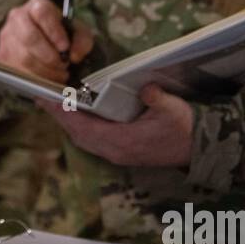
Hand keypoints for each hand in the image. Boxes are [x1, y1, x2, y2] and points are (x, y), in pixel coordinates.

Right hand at [0, 0, 93, 82]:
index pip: (42, 13)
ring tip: (58, 74)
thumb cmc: (59, 34)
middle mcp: (17, 18)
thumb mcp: (76, 31)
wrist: (39, 39)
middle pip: (30, 37)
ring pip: (24, 57)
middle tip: (63, 65)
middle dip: (49, 56)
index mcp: (36, 6)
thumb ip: (82, 40)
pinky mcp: (2, 56)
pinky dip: (36, 79)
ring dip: (45, 71)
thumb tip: (74, 55)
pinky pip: (18, 71)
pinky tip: (47, 78)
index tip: (65, 47)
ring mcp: (7, 37)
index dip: (54, 31)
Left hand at [37, 83, 193, 167]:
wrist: (201, 148)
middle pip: (78, 135)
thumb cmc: (186, 128)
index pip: (83, 128)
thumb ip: (156, 98)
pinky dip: (82, 127)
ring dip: (69, 123)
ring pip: (84, 139)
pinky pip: (94, 141)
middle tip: (43, 97)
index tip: (45, 99)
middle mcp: (116, 151)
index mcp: (123, 142)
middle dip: (60, 117)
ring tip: (56, 104)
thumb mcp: (174, 109)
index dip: (62, 114)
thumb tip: (145, 89)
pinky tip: (79, 115)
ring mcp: (119, 154)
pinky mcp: (123, 152)